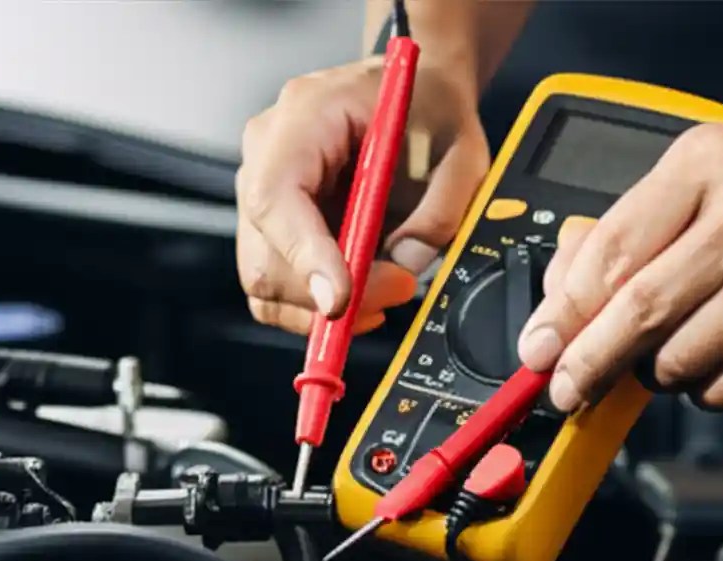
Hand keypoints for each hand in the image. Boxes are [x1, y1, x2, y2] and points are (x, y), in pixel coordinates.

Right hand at [236, 58, 488, 333]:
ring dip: (321, 308)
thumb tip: (403, 265)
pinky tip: (358, 295)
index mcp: (306, 115)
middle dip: (327, 293)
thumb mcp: (461, 153)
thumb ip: (438, 213)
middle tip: (397, 288)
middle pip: (265, 254)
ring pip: (264, 279)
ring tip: (383, 293)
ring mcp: (261, 188)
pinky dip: (312, 305)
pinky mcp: (272, 222)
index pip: (277, 196)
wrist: (415, 90)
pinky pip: (273, 282)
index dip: (304, 256)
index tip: (340, 300)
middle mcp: (267, 151)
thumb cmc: (430, 108)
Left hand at [517, 124, 722, 411]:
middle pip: (641, 309)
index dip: (564, 311)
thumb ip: (614, 243)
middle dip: (589, 360)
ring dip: (655, 373)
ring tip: (669, 353)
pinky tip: (719, 357)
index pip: (612, 250)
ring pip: (679, 359)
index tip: (537, 348)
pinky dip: (703, 389)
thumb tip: (550, 317)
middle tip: (565, 388)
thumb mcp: (690, 198)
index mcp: (704, 165)